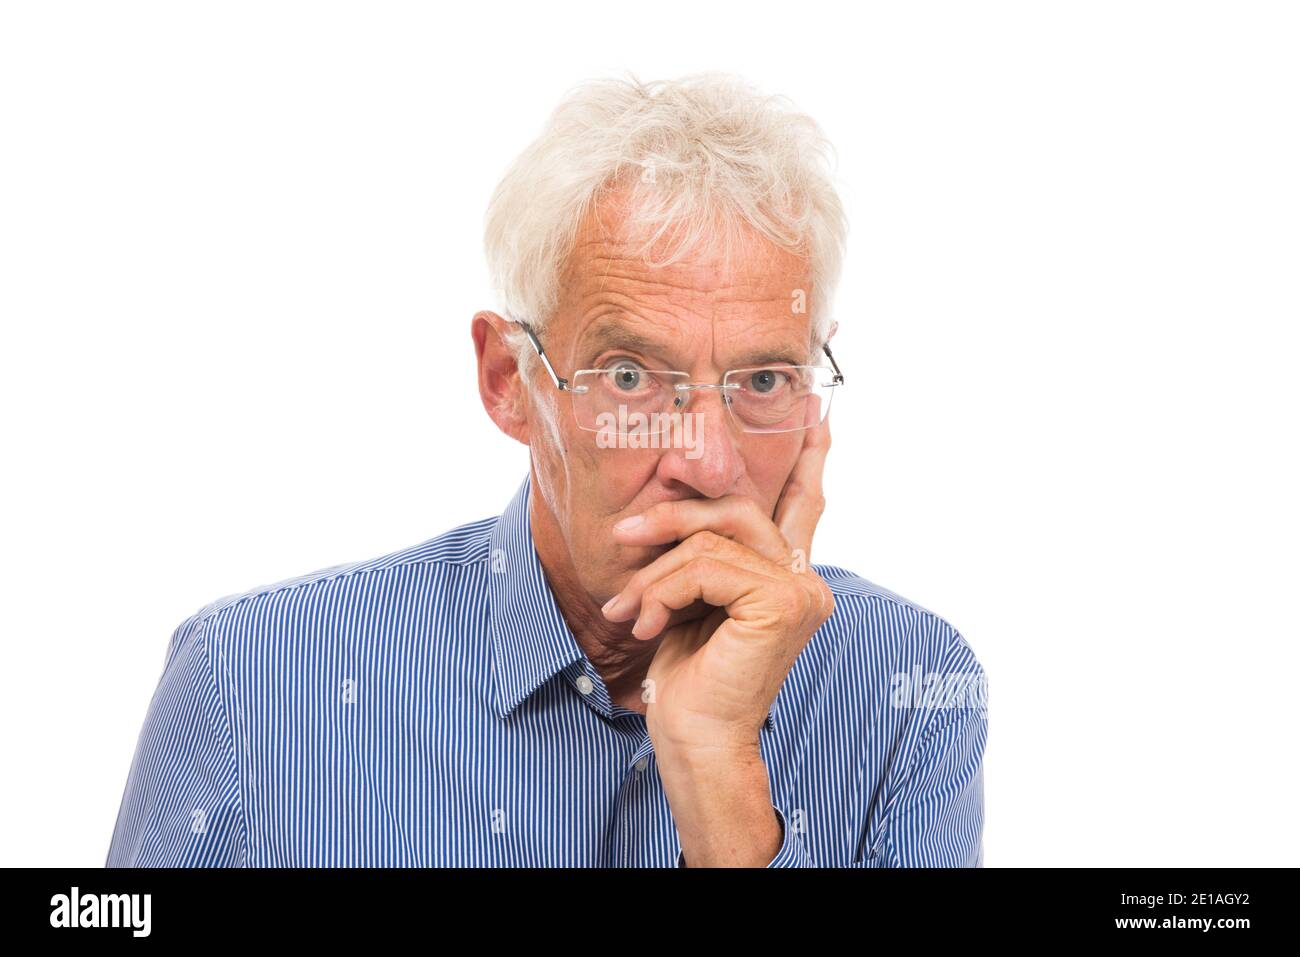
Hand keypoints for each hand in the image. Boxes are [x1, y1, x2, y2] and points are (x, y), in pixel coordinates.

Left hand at [601, 418, 834, 759]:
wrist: (694, 741)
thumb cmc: (688, 680)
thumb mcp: (690, 602)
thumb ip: (704, 557)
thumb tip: (682, 508)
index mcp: (790, 577)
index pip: (805, 506)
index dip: (810, 460)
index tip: (818, 416)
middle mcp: (806, 580)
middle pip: (736, 509)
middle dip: (673, 517)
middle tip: (624, 534)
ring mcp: (801, 591)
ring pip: (710, 540)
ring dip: (654, 571)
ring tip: (628, 609)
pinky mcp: (781, 603)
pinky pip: (704, 567)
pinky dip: (661, 591)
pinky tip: (645, 625)